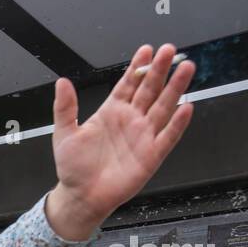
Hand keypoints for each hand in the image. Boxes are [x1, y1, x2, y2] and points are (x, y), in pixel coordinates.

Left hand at [46, 43, 194, 240]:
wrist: (80, 197)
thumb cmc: (73, 167)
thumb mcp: (64, 134)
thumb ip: (65, 108)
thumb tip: (61, 82)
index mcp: (111, 112)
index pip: (128, 84)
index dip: (137, 67)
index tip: (147, 49)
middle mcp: (131, 120)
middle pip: (149, 90)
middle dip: (159, 70)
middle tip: (169, 50)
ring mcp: (143, 136)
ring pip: (163, 107)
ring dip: (174, 88)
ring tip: (185, 68)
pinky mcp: (151, 156)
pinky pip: (168, 137)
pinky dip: (177, 123)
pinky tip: (186, 107)